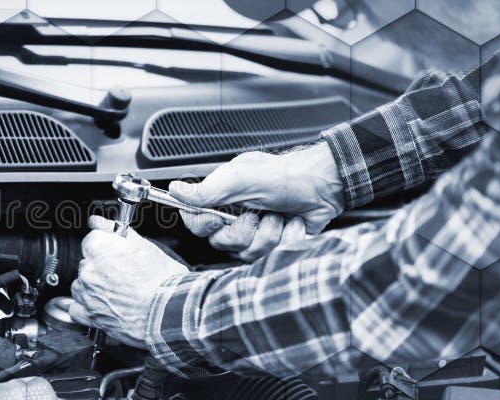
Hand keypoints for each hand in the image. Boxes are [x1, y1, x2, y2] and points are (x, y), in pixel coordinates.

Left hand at [68, 216, 188, 348]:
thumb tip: (99, 221)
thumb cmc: (163, 280)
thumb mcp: (143, 246)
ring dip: (94, 287)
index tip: (117, 253)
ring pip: (81, 285)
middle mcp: (88, 269)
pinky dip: (87, 307)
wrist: (170, 311)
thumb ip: (115, 231)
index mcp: (99, 247)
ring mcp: (87, 294)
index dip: (107, 246)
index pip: (92, 239)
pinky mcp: (90, 316)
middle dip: (102, 267)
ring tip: (119, 292)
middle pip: (87, 262)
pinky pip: (76, 309)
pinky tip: (104, 306)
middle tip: (124, 274)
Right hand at [170, 142, 344, 259]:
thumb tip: (175, 190)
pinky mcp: (274, 245)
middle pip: (221, 242)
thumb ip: (206, 190)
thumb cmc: (285, 176)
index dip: (206, 224)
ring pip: (246, 252)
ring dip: (268, 233)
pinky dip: (286, 238)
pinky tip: (292, 223)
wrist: (324, 186)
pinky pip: (270, 256)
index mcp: (222, 198)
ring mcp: (254, 232)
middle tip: (258, 210)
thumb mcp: (241, 178)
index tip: (220, 215)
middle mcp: (235, 217)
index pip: (195, 222)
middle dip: (244, 229)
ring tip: (279, 214)